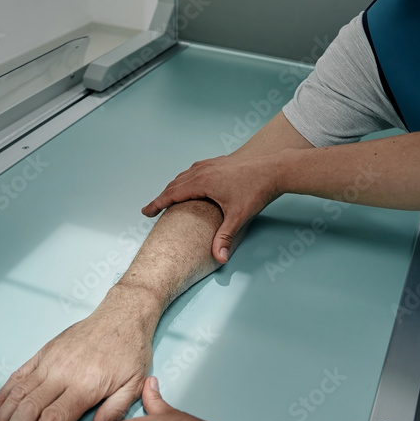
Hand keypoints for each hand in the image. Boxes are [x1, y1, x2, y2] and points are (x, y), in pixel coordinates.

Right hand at [0, 286, 160, 420]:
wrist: (122, 314)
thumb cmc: (131, 351)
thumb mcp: (134, 384)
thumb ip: (114, 413)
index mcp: (85, 386)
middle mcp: (61, 373)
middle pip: (26, 411)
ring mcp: (48, 362)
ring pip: (16, 395)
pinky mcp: (42, 353)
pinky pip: (17, 377)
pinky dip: (0, 396)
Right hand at [141, 154, 281, 262]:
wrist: (274, 169)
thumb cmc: (256, 191)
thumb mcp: (238, 217)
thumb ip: (224, 238)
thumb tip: (219, 259)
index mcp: (202, 182)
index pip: (172, 194)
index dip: (156, 204)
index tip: (146, 212)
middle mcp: (203, 170)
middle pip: (175, 184)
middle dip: (162, 197)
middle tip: (152, 209)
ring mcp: (210, 164)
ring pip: (184, 175)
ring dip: (173, 186)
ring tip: (168, 198)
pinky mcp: (219, 162)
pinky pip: (195, 170)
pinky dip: (186, 178)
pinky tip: (190, 184)